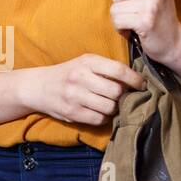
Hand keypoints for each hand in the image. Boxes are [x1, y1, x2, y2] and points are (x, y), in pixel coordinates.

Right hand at [20, 53, 145, 125]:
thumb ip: (106, 68)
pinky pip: (99, 119)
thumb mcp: (85, 62)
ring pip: (109, 107)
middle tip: (122, 96)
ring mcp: (75, 96)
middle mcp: (81, 78)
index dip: (135, 79)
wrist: (38, 86)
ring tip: (110, 104)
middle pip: (116, 91)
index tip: (142, 85)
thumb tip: (134, 80)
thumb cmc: (68, 74)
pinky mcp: (72, 112)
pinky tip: (99, 112)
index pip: (118, 70)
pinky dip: (103, 117)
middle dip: (123, 96)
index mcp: (87, 62)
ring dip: (114, 108)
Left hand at [109, 0, 180, 69]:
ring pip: (114, 8)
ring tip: (135, 24)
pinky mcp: (145, 21)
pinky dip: (120, 29)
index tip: (136, 4)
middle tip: (135, 16)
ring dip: (120, 20)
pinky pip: (117, 21)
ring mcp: (152, 4)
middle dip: (121, 8)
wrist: (174, 43)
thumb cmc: (159, 18)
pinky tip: (132, 31)